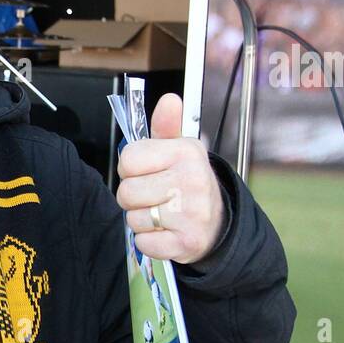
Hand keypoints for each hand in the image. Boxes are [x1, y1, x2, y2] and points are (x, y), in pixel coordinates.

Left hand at [116, 93, 224, 264]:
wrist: (217, 223)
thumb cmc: (187, 183)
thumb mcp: (179, 150)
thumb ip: (166, 126)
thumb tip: (169, 99)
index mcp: (186, 152)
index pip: (128, 159)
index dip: (130, 169)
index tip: (147, 172)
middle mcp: (192, 180)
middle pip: (126, 192)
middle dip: (134, 198)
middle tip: (155, 197)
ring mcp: (191, 213)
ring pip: (133, 219)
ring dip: (142, 220)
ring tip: (162, 214)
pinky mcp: (187, 242)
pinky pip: (144, 243)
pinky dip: (149, 242)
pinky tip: (165, 232)